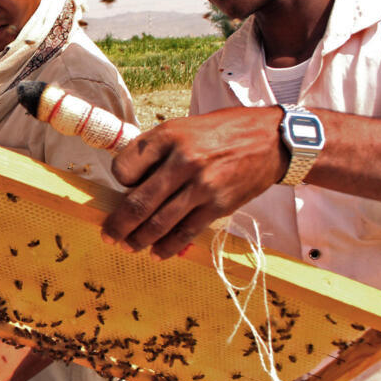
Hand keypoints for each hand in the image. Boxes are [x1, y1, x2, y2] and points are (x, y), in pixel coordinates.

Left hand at [101, 106, 286, 258]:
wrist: (272, 140)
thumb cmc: (221, 132)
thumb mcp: (183, 127)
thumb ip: (157, 152)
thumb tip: (130, 184)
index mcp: (168, 136)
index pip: (124, 168)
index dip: (119, 181)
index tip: (124, 187)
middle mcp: (183, 161)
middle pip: (138, 202)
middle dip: (118, 225)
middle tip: (108, 236)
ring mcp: (201, 186)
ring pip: (159, 223)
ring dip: (139, 240)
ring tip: (128, 246)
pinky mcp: (218, 206)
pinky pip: (186, 232)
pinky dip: (168, 247)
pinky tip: (157, 253)